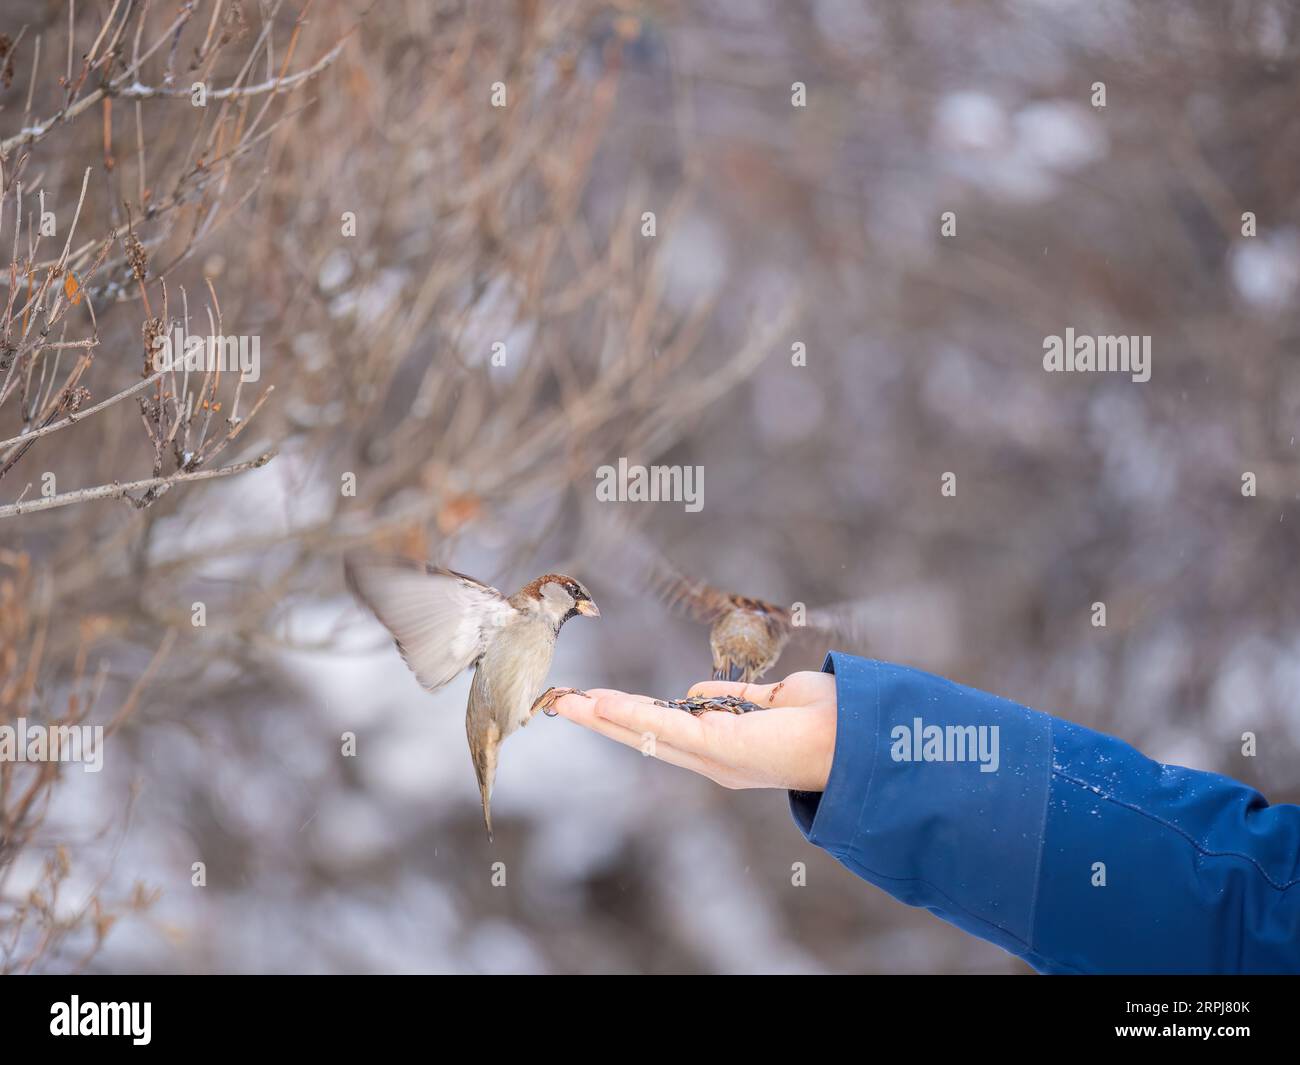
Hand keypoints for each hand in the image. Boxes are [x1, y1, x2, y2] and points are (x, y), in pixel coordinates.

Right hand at [552, 671, 836, 791]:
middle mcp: (712, 759)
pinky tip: (601, 704)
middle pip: (643, 736)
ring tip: (569, 703)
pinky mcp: (718, 746)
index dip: (628, 717)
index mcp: (723, 748)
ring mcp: (712, 755)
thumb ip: (733, 699)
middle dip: (602, 720)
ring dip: (604, 717)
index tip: (596, 702)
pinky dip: (629, 715)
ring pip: (644, 733)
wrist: (858, 736)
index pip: (665, 730)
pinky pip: (664, 727)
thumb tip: (693, 693)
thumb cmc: (826, 720)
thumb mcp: (770, 702)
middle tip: (564, 704)